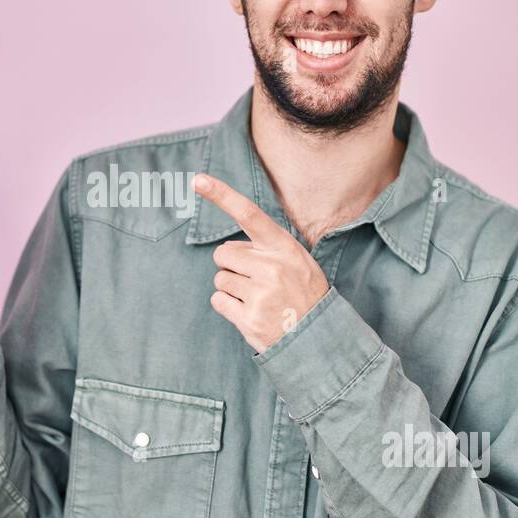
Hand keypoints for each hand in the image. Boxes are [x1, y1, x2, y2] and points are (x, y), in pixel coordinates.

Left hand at [193, 173, 330, 353]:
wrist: (318, 338)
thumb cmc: (304, 294)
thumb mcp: (297, 261)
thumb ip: (267, 248)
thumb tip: (228, 247)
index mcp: (284, 247)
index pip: (249, 214)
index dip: (222, 195)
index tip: (198, 179)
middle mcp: (272, 267)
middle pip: (223, 253)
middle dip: (231, 265)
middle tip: (253, 280)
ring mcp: (260, 294)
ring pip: (219, 278)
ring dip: (231, 288)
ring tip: (257, 299)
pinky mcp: (249, 318)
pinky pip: (218, 301)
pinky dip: (228, 306)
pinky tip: (249, 312)